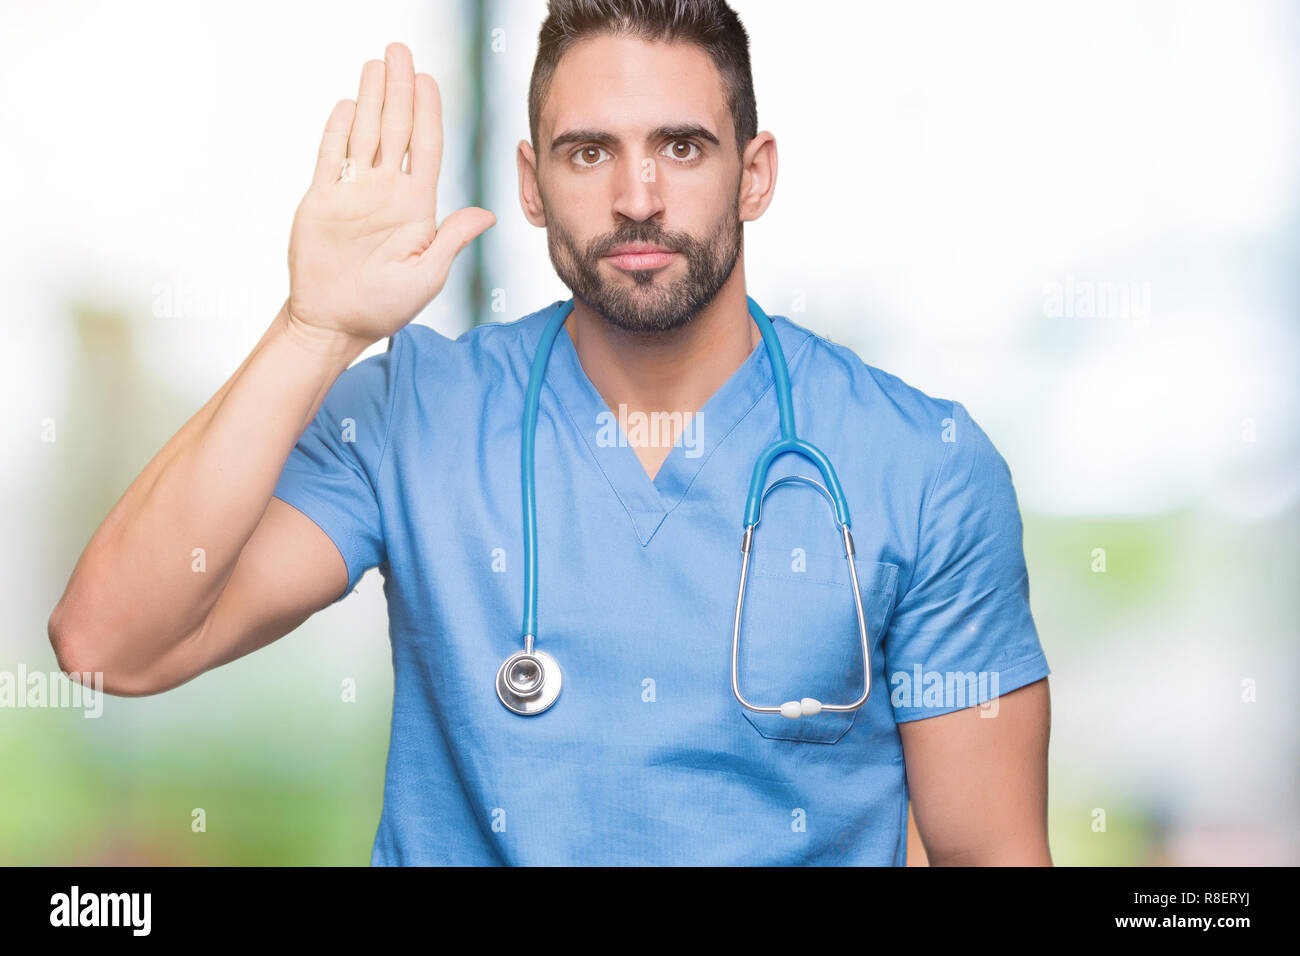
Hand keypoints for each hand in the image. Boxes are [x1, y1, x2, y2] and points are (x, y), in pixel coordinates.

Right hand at [286, 42, 494, 347]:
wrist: (334, 322)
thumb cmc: (384, 306)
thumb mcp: (428, 274)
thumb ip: (453, 239)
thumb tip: (488, 214)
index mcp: (416, 206)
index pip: (426, 147)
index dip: (427, 112)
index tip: (429, 80)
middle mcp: (385, 192)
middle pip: (395, 129)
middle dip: (399, 89)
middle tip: (401, 51)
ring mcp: (353, 193)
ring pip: (364, 133)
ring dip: (370, 98)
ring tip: (377, 63)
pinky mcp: (322, 200)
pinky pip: (331, 157)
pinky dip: (338, 130)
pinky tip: (347, 103)